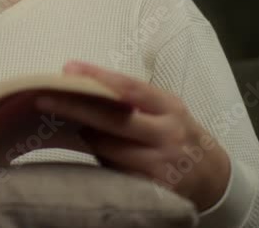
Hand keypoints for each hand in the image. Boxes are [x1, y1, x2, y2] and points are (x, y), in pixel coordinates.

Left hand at [34, 60, 230, 210]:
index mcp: (170, 107)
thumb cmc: (179, 135)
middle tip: (43, 98)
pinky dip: (99, 159)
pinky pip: (115, 171)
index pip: (129, 88)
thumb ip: (134, 100)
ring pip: (109, 148)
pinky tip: (91, 150)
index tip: (68, 69)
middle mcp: (167, 134)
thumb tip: (83, 83)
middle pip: (114, 120)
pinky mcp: (153, 189)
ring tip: (73, 126)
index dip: (97, 77)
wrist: (214, 179)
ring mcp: (161, 164)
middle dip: (76, 108)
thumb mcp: (166, 110)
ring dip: (86, 136)